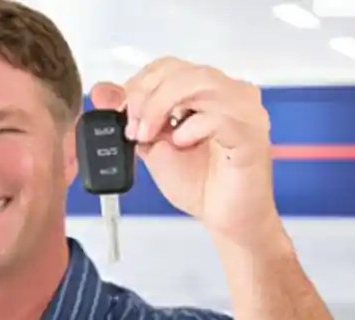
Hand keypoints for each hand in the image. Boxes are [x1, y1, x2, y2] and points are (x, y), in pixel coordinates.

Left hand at [90, 58, 286, 250]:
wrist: (225, 218)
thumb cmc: (199, 183)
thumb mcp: (152, 145)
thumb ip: (132, 118)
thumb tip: (102, 92)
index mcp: (206, 92)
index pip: (167, 66)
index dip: (137, 85)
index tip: (120, 112)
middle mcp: (229, 93)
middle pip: (180, 71)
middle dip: (145, 97)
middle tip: (133, 128)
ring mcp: (244, 110)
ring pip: (199, 82)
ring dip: (161, 107)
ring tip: (149, 136)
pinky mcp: (251, 132)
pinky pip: (218, 115)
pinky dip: (190, 129)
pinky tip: (181, 144)